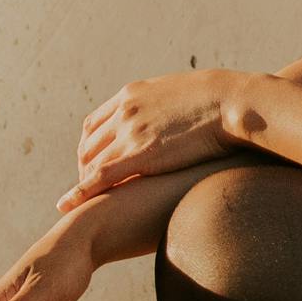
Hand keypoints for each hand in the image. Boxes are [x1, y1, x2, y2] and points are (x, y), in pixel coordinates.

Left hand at [61, 68, 248, 209]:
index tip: (94, 163)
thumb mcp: (186, 96)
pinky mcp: (141, 154)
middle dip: (83, 167)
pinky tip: (68, 206)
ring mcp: (130, 131)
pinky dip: (80, 192)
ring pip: (90, 161)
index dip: (90, 146)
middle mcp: (124, 111)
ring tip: (86, 203)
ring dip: (82, 182)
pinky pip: (100, 176)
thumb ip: (171, 108)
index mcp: (132, 94)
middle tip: (87, 188)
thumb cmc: (223, 101)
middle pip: (88, 143)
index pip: (95, 123)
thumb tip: (180, 120)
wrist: (232, 101)